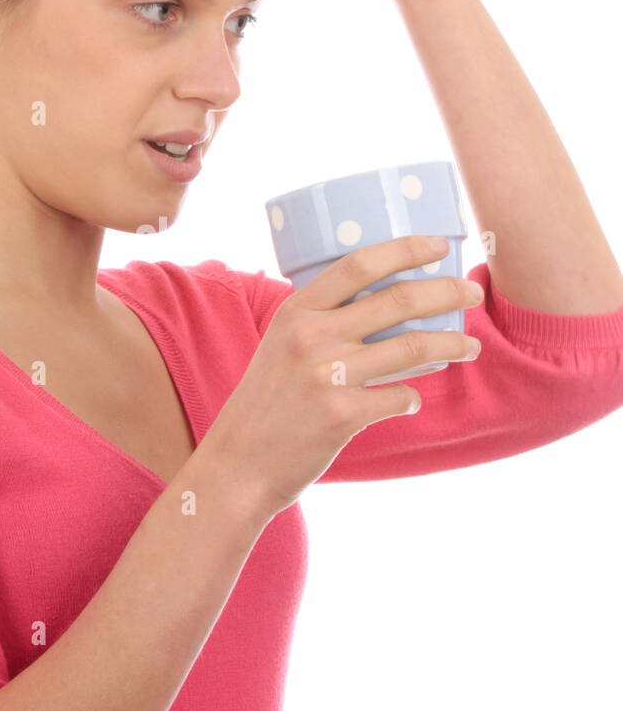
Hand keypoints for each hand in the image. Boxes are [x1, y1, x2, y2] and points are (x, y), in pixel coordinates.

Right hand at [197, 234, 483, 516]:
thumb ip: (318, 325)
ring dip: (451, 345)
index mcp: (295, 312)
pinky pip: (400, 397)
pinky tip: (409, 400)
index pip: (358, 264)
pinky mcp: (343, 414)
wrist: (238, 465)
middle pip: (398, 299)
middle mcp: (311, 336)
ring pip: (412, 346)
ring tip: (470, 348)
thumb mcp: (279, 348)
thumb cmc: (263, 406)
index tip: (436, 245)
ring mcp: (328, 375)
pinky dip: (411, 398)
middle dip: (446, 292)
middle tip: (471, 294)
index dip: (404, 249)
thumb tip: (381, 310)